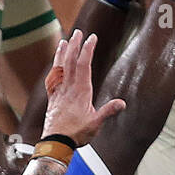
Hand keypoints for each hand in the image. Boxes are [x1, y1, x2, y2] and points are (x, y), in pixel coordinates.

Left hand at [42, 30, 125, 145]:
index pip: (84, 65)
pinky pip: (52, 78)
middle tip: (78, 32)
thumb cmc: (76, 134)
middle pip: (71, 61)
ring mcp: (59, 91)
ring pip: (60, 68)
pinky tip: (55, 64)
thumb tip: (122, 103)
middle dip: (74, 45)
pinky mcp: (52, 97)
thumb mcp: (96, 124)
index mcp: (81, 91)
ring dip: (62, 53)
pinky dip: (54, 68)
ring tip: (64, 41)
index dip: (88, 49)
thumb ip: (108, 111)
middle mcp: (69, 88)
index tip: (92, 37)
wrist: (55, 142)